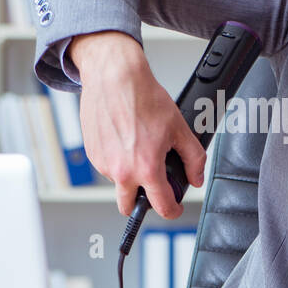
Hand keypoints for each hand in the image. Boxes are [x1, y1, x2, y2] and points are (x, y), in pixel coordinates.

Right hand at [71, 32, 205, 218]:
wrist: (114, 77)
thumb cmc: (143, 98)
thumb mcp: (179, 128)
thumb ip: (193, 158)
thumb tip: (196, 177)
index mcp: (146, 168)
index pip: (161, 206)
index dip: (173, 210)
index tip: (174, 208)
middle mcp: (121, 171)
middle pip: (128, 207)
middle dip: (142, 203)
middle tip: (152, 189)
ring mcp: (103, 163)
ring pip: (118, 183)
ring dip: (129, 176)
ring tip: (138, 148)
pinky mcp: (92, 153)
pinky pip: (106, 167)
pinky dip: (117, 161)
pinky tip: (124, 140)